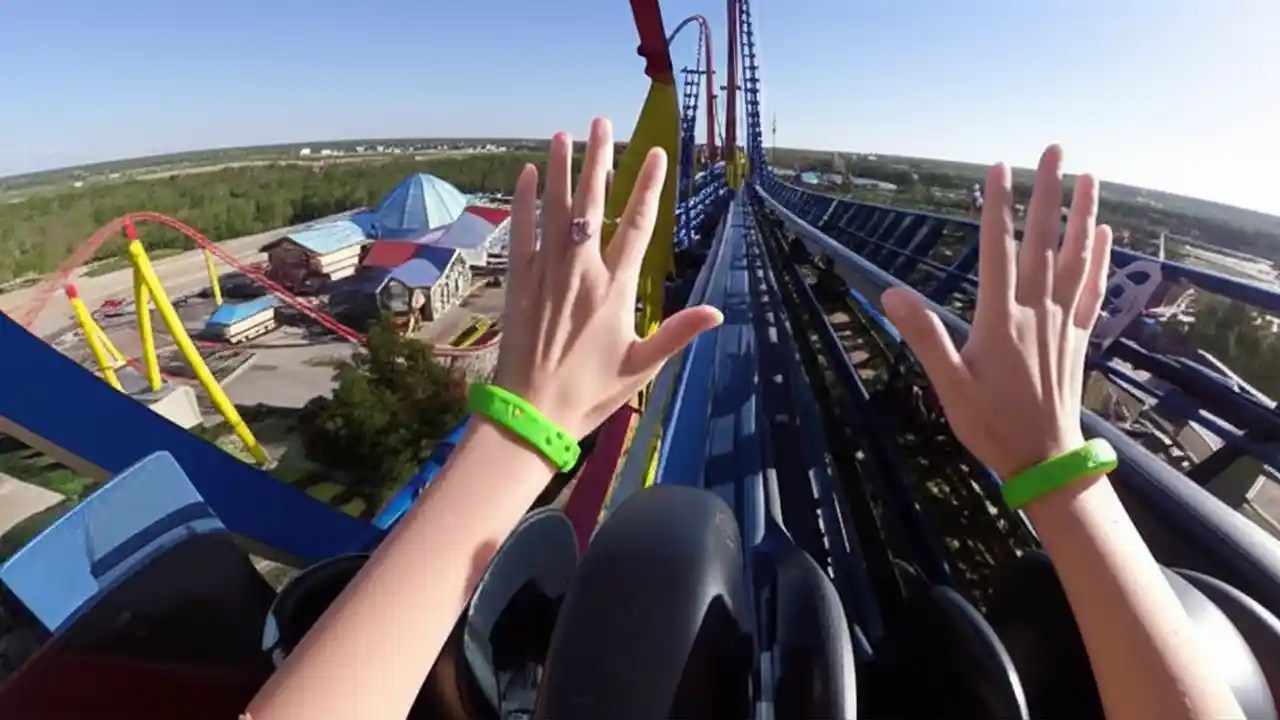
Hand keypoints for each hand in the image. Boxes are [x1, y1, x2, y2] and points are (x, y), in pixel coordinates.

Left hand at [494, 118, 722, 438]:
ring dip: (560, 170)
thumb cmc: (590, 393)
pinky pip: (521, 231)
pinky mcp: (518, 282)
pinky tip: (526, 175)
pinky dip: (523, 201)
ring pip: (554, 209)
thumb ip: (678, 332)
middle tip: (601, 123)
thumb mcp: (642, 367)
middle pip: (593, 204)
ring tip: (563, 134)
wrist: (531, 414)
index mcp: (615, 290)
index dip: (647, 187)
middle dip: (599, 160)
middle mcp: (581, 271)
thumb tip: (716, 312)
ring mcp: (546, 273)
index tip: (653, 154)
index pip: (636, 227)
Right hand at [881, 145, 1112, 478]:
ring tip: (1090, 175)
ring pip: (1077, 257)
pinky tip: (1105, 234)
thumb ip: (923, 335)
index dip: (998, 207)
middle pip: (1046, 241)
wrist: (1045, 460)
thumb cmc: (990, 425)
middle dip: (1049, 192)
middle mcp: (1036, 311)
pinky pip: (1092, 287)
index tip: (997, 167)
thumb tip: (891, 292)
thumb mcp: (948, 384)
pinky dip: (1100, 257)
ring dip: (1083, 213)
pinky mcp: (1077, 336)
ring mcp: (1062, 321)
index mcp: (1001, 319)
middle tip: (1054, 149)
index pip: (999, 250)